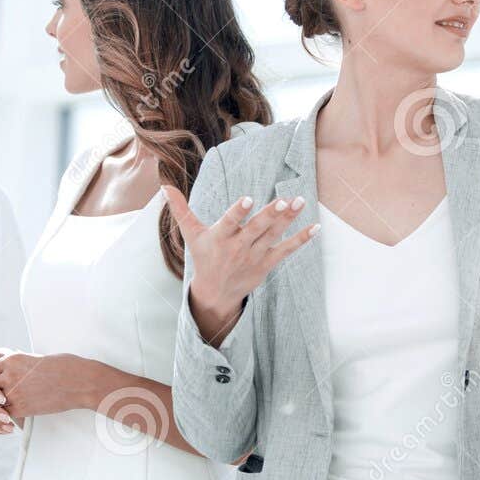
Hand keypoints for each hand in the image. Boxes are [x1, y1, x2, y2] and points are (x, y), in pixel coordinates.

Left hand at [0, 349, 91, 433]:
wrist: (79, 381)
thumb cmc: (62, 367)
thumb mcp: (33, 359)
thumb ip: (16, 365)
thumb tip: (6, 370)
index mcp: (12, 359)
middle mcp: (9, 374)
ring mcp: (13, 392)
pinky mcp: (21, 407)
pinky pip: (3, 412)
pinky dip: (3, 415)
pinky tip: (9, 416)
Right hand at [162, 185, 316, 346]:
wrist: (216, 293)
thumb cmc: (204, 257)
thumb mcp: (191, 234)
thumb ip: (180, 209)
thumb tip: (164, 186)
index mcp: (219, 238)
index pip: (230, 222)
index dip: (239, 211)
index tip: (248, 199)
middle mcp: (238, 247)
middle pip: (257, 228)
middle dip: (271, 214)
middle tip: (284, 199)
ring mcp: (255, 256)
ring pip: (273, 235)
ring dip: (289, 219)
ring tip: (300, 200)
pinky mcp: (267, 263)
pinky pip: (287, 250)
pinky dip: (302, 239)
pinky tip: (315, 227)